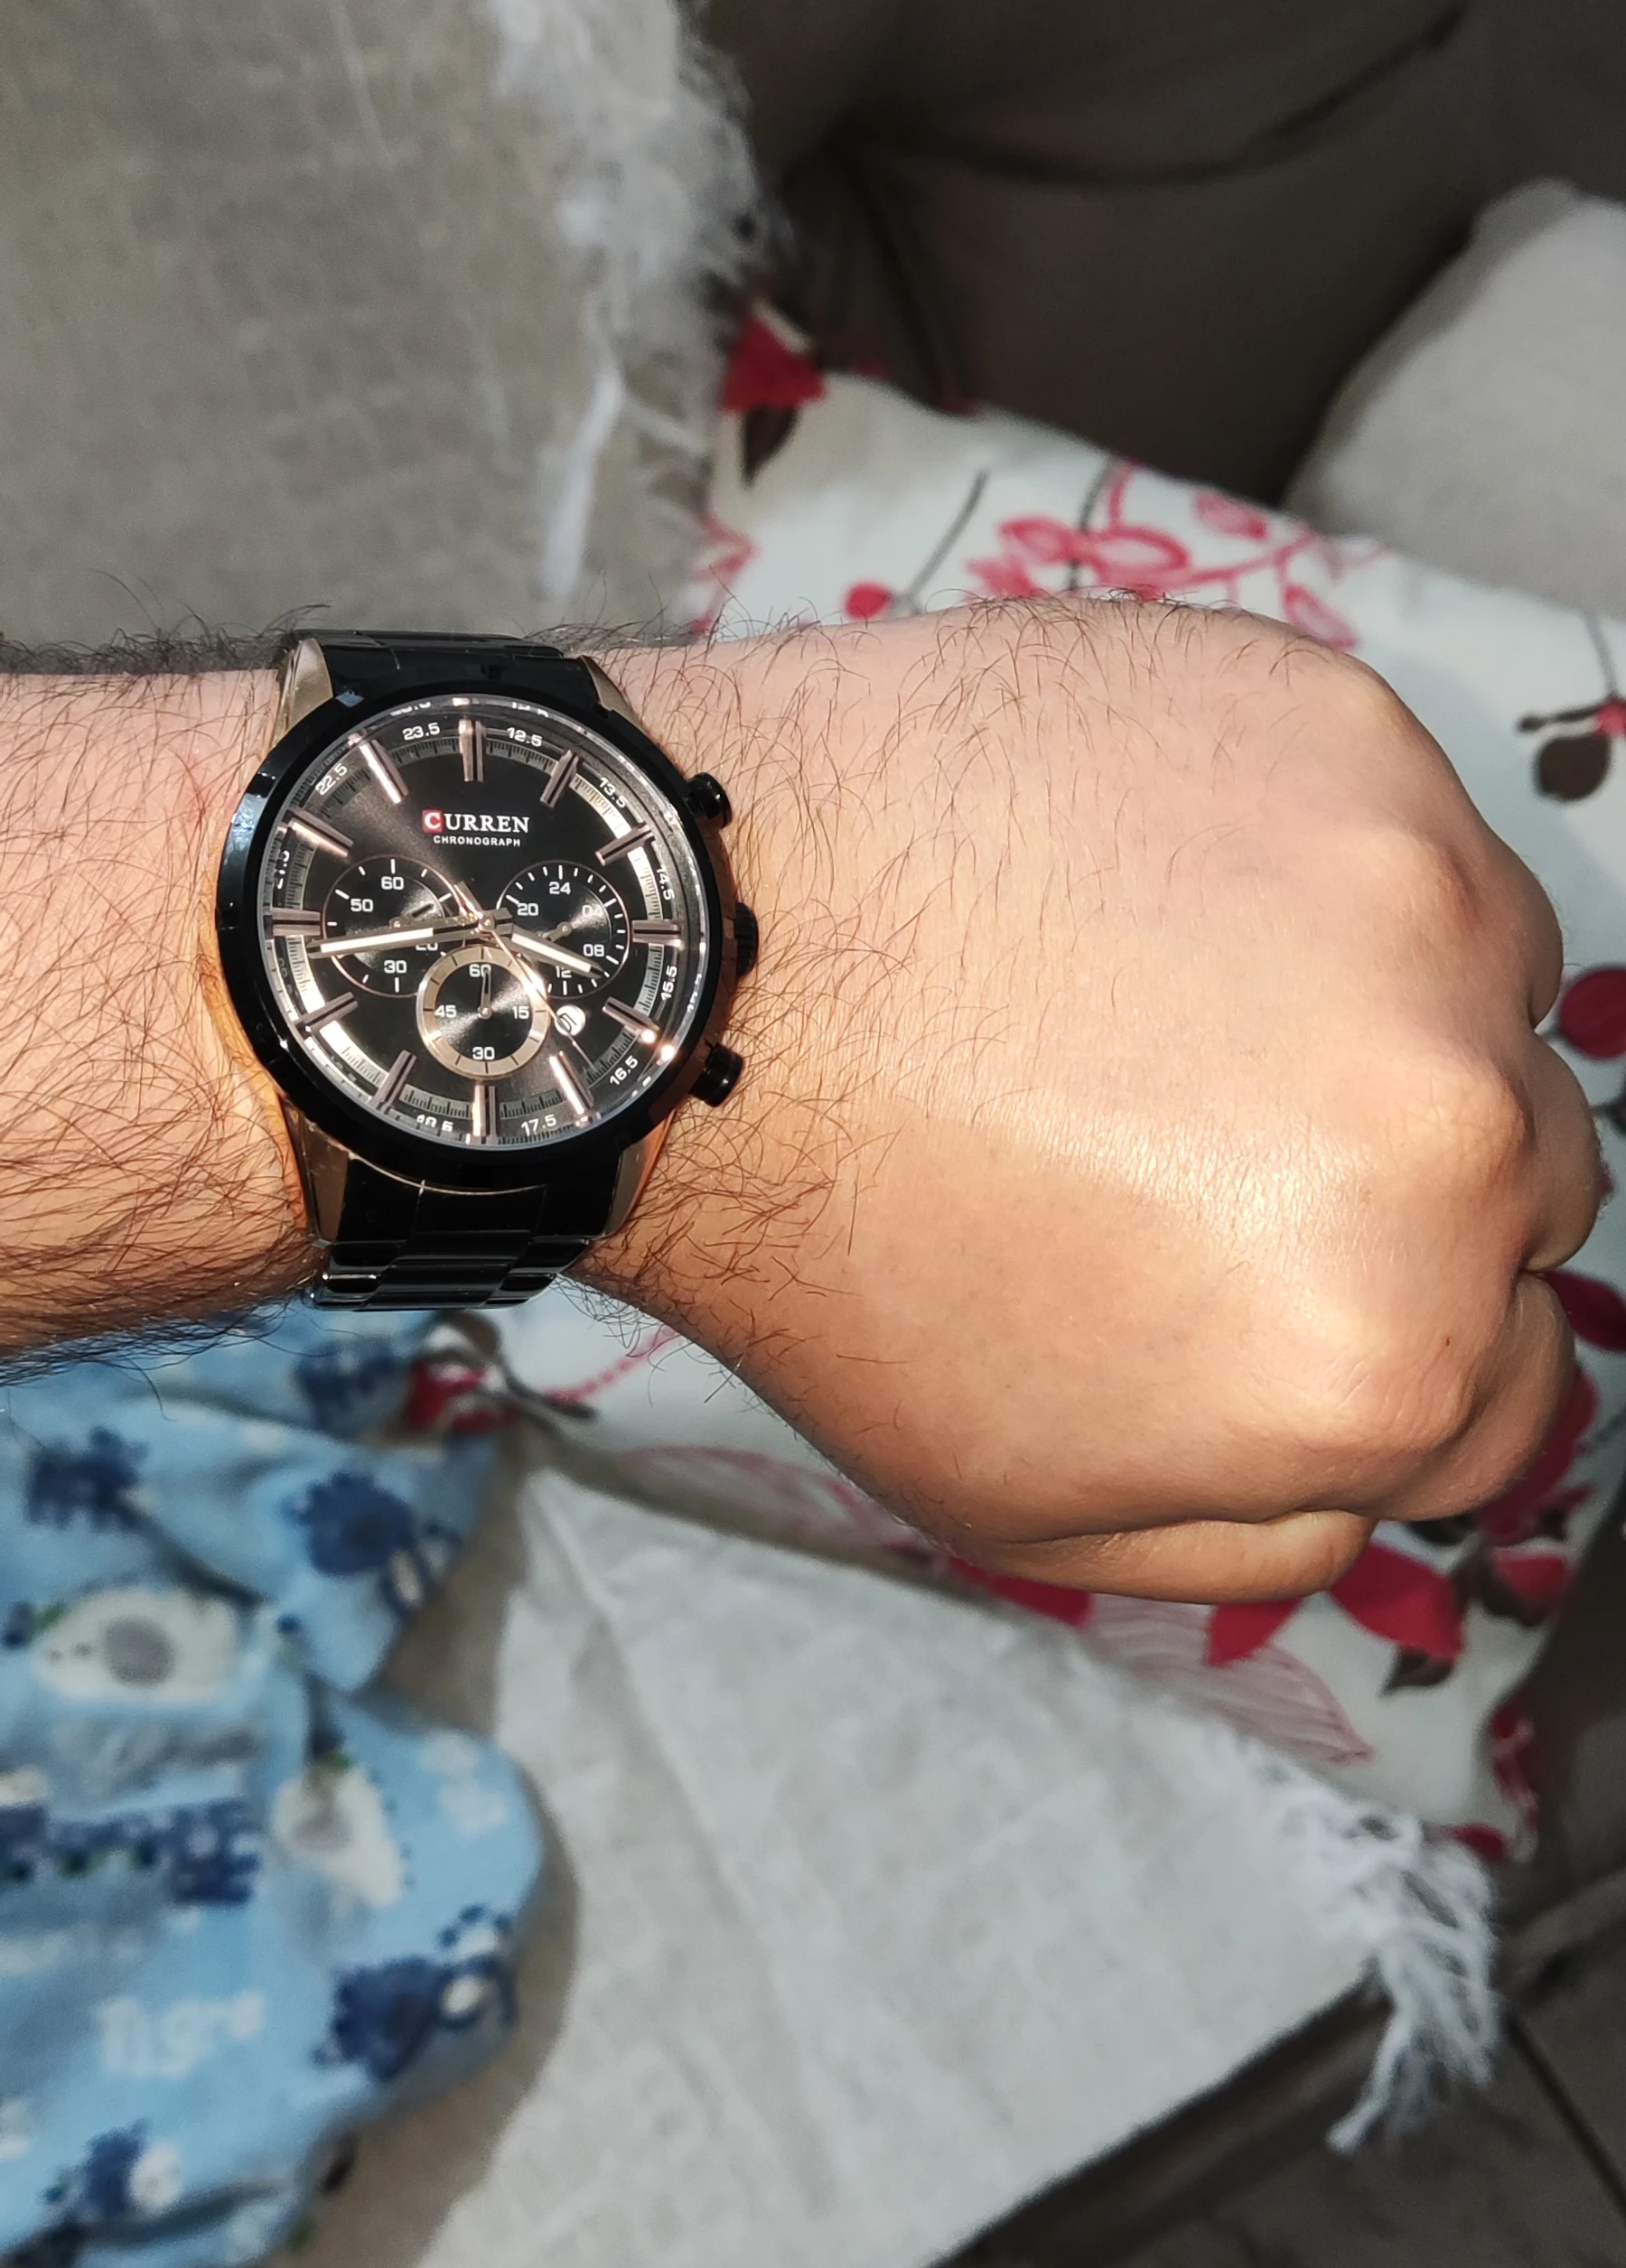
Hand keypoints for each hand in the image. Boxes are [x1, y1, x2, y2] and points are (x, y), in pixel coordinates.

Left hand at [595, 605, 1600, 1602]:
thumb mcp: (1034, 1510)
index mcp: (1391, 1357)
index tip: (1286, 1285)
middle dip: (1397, 1189)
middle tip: (1206, 1147)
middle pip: (1530, 1185)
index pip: (1524, 1384)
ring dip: (1381, 1014)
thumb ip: (1271, 1532)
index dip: (1395, 1348)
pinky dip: (1311, 862)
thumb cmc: (832, 1243)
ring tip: (1161, 1007)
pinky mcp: (1347, 735)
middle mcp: (1454, 1134)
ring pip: (1489, 994)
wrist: (683, 972)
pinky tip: (1143, 889)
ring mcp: (1413, 908)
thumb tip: (1387, 1476)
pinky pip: (1408, 827)